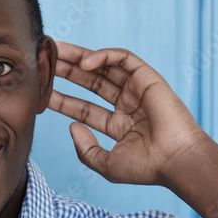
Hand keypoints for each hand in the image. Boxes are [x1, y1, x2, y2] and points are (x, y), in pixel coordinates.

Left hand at [49, 41, 209, 187]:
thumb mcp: (106, 164)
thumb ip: (85, 149)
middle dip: (66, 71)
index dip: (61, 99)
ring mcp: (137, 91)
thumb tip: (71, 126)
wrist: (177, 161)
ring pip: (103, 67)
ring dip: (79, 57)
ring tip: (55, 50)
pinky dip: (104, 56)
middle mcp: (126, 106)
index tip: (40, 91)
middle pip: (90, 83)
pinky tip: (86, 62)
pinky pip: (123, 60)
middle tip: (43, 60)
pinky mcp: (148, 78)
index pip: (83, 108)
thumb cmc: (146, 167)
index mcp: (118, 126)